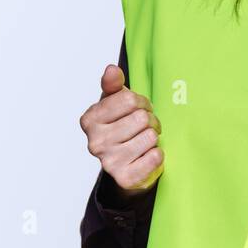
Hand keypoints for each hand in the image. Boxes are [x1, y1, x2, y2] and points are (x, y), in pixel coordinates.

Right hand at [79, 64, 162, 194]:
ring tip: (146, 140)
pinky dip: (157, 154)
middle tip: (144, 127)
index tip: (139, 109)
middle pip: (141, 118)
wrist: (127, 164)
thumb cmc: (122, 126)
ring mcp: (109, 162)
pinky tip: (148, 155)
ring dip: (154, 137)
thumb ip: (113, 85)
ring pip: (149, 136)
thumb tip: (111, 70)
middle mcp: (95, 142)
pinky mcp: (125, 178)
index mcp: (90, 120)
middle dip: (150, 120)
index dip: (141, 102)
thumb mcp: (115, 102)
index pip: (129, 99)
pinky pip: (155, 157)